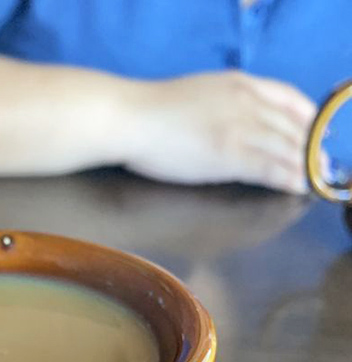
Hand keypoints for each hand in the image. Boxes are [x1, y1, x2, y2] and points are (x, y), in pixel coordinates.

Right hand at [124, 71, 316, 193]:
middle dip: (310, 147)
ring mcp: (240, 127)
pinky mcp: (230, 154)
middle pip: (293, 126)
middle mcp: (247, 101)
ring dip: (304, 166)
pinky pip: (270, 168)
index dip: (307, 119)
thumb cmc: (153, 111)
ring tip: (312, 181)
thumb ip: (225, 104)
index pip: (289, 98)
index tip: (312, 136)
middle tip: (319, 166)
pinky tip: (297, 188)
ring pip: (286, 148)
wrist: (132, 119)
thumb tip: (236, 124)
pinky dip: (288, 179)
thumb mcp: (200, 93)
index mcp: (240, 83)